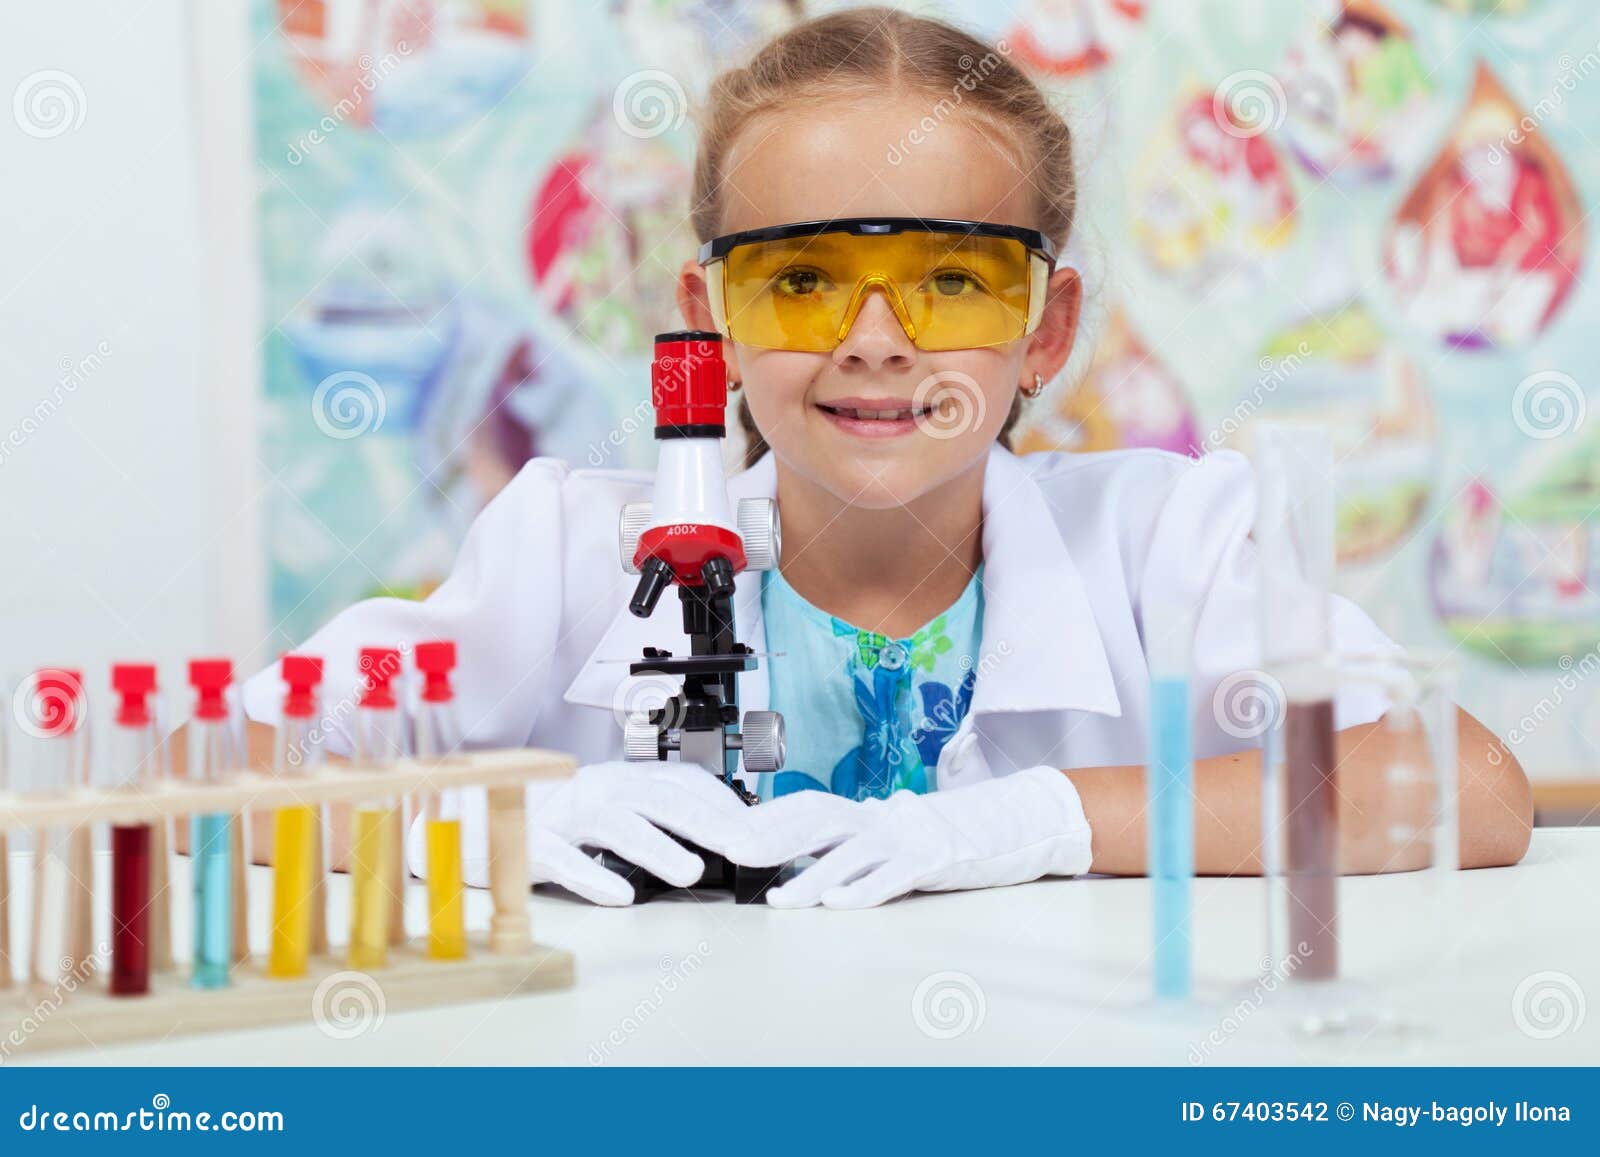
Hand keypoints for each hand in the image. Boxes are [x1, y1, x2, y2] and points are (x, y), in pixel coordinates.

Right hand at [529, 761, 755, 904]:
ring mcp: (564, 814)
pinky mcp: (531, 844)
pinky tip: (620, 895)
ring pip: (616, 823)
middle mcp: (599, 789)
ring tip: (689, 871)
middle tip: (743, 848)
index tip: (755, 831)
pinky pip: (563, 858)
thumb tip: (719, 846)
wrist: (479, 819)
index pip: (683, 782)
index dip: (722, 804)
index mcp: (624, 780)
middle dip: (706, 821)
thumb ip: (657, 824)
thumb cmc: (555, 822)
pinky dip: (592, 875)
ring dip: (656, 845)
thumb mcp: (612, 814)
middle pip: (659, 798)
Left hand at [725, 767, 1093, 908]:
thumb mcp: (888, 833)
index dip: (771, 819)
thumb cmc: (938, 837)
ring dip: (813, 877)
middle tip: (741, 856)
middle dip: (777, 839)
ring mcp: (908, 837)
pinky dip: (864, 890)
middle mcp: (882, 818)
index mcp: (867, 812)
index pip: (810, 806)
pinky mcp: (933, 860)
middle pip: (821, 820)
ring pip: (853, 853)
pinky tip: (839, 904)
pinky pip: (894, 876)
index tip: (735, 835)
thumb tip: (798, 848)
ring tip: (784, 900)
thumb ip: (849, 841)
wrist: (1005, 826)